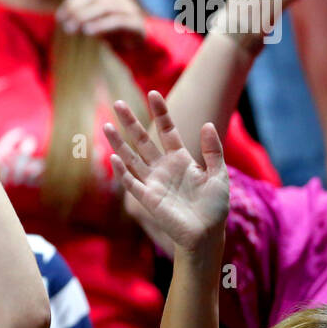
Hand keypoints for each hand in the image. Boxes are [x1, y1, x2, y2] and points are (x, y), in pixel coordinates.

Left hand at [56, 0, 146, 52]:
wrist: (135, 44)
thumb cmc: (110, 30)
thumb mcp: (93, 21)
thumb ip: (79, 16)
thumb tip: (60, 16)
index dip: (71, 2)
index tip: (59, 17)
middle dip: (77, 10)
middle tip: (65, 26)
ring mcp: (129, 8)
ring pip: (106, 6)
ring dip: (86, 17)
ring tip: (73, 29)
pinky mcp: (136, 23)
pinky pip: (118, 20)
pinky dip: (101, 25)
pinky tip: (88, 32)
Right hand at [103, 91, 228, 251]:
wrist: (207, 234)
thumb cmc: (214, 207)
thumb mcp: (219, 175)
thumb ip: (213, 151)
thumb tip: (207, 124)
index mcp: (181, 159)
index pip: (167, 130)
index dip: (160, 113)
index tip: (153, 93)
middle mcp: (163, 168)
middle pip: (143, 140)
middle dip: (131, 122)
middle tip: (118, 103)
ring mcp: (153, 182)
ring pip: (131, 157)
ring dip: (119, 143)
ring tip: (107, 125)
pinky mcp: (147, 199)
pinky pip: (132, 182)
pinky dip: (122, 171)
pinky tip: (114, 157)